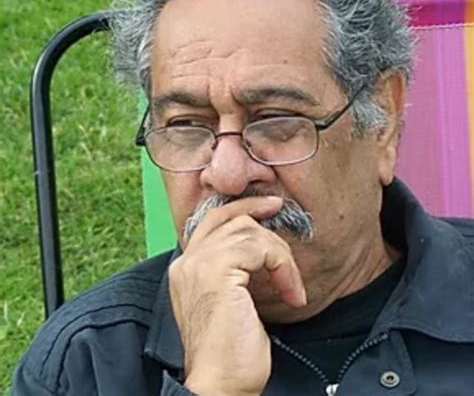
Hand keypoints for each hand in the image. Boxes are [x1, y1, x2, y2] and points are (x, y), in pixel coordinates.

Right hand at [168, 196, 306, 394]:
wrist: (220, 387)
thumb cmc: (230, 353)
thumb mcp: (231, 303)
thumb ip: (234, 273)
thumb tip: (258, 250)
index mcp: (186, 269)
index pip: (211, 223)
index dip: (240, 209)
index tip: (267, 207)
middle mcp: (186, 262)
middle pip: (226, 217)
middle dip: (255, 209)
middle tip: (279, 207)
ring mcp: (198, 264)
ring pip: (247, 230)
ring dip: (279, 254)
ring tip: (290, 284)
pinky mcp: (216, 271)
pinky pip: (258, 246)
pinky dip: (282, 265)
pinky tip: (290, 291)